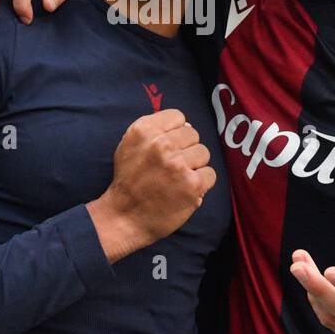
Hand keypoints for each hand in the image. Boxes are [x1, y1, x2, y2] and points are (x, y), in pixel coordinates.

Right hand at [86, 109, 216, 262]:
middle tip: (172, 167)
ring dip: (194, 166)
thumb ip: (154, 131)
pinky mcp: (192, 185)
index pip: (178, 117)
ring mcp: (178, 165)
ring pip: (203, 153)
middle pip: (193, 135)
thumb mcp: (129, 145)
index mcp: (144, 130)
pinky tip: (186, 190)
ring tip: (178, 178)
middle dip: (185, 150)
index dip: (176, 132)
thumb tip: (186, 126)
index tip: (169, 146)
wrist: (124, 217)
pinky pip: (210, 174)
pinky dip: (201, 183)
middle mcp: (161, 144)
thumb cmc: (128, 181)